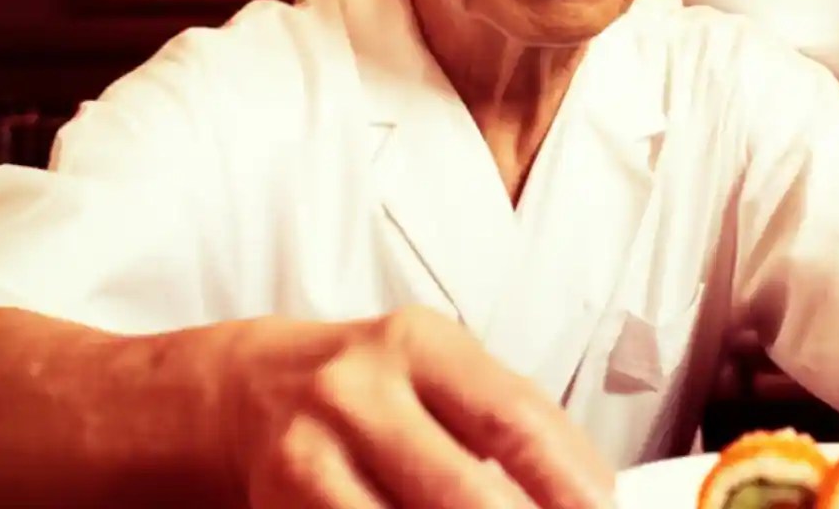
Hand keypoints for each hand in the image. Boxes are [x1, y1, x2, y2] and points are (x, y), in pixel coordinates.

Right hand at [221, 306, 614, 507]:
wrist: (249, 390)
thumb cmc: (378, 385)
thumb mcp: (442, 373)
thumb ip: (511, 423)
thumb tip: (590, 496)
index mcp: (420, 346)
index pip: (512, 418)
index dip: (568, 478)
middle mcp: (359, 393)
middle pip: (461, 494)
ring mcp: (311, 456)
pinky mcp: (279, 507)